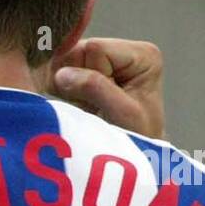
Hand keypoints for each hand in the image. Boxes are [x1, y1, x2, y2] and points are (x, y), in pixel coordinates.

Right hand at [50, 37, 164, 139]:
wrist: (136, 157)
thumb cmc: (137, 138)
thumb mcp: (123, 113)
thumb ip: (96, 88)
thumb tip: (62, 73)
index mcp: (142, 55)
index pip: (95, 48)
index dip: (87, 74)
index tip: (99, 102)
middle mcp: (125, 51)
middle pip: (78, 51)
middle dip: (76, 80)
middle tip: (91, 107)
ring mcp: (106, 60)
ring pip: (66, 62)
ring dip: (69, 87)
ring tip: (88, 108)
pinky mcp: (90, 71)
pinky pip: (62, 72)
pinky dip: (64, 91)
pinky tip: (80, 104)